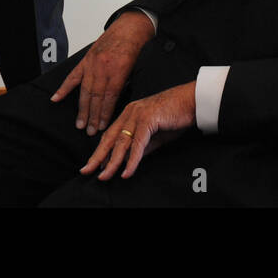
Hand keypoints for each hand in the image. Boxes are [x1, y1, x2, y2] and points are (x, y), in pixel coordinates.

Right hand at [50, 10, 153, 134]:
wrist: (131, 26)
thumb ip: (126, 85)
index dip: (104, 114)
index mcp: (119, 69)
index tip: (101, 127)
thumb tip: (117, 103)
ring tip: (80, 124)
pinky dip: (64, 88)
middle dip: (92, 116)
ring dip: (82, 108)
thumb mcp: (137, 67)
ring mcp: (92, 63)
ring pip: (85, 90)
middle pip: (95, 96)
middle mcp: (103, 67)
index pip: (110, 97)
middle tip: (89, 131)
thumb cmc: (137, 46)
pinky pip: (73, 76)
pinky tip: (56, 98)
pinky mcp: (86, 59)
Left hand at [80, 82, 196, 180]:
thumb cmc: (175, 115)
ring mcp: (138, 115)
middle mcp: (130, 113)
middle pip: (110, 138)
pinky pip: (137, 144)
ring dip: (112, 162)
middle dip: (97, 157)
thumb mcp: (155, 135)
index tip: (93, 165)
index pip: (110, 135)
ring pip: (121, 143)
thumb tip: (129, 161)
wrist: (192, 101)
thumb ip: (142, 146)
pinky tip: (126, 171)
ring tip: (104, 176)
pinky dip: (132, 160)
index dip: (100, 151)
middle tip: (86, 171)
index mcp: (129, 114)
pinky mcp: (148, 119)